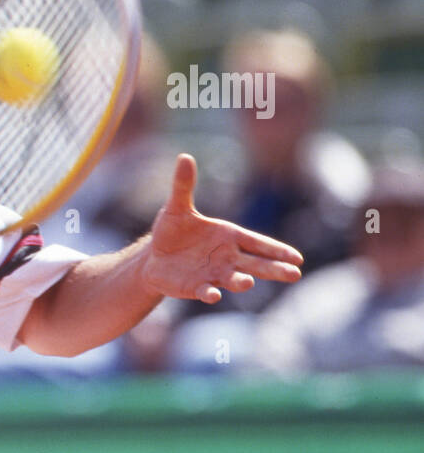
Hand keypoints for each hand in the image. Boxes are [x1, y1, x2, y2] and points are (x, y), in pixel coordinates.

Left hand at [143, 154, 303, 303]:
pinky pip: (206, 291)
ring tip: (249, 283)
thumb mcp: (176, 207)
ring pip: (234, 279)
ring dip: (241, 281)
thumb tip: (184, 157)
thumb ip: (184, 186)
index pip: (258, 243)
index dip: (277, 250)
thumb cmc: (172, 231)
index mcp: (230, 236)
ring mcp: (214, 274)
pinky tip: (213, 295)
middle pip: (256, 264)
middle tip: (295, 274)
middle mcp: (228, 257)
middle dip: (275, 269)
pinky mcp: (196, 287)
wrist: (154, 257)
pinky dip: (210, 293)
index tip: (297, 258)